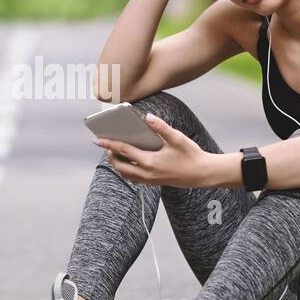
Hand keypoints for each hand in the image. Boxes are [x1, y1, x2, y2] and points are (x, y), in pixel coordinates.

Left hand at [93, 112, 213, 187]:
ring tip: (114, 151)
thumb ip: (161, 127)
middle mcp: (147, 174)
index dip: (109, 143)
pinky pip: (133, 178)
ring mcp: (150, 180)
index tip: (97, 139)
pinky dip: (126, 170)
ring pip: (125, 174)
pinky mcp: (154, 183)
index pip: (123, 151)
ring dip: (117, 163)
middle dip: (110, 155)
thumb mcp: (177, 138)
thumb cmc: (191, 155)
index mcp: (150, 162)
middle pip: (120, 166)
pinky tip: (128, 160)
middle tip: (105, 144)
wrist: (203, 174)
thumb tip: (147, 116)